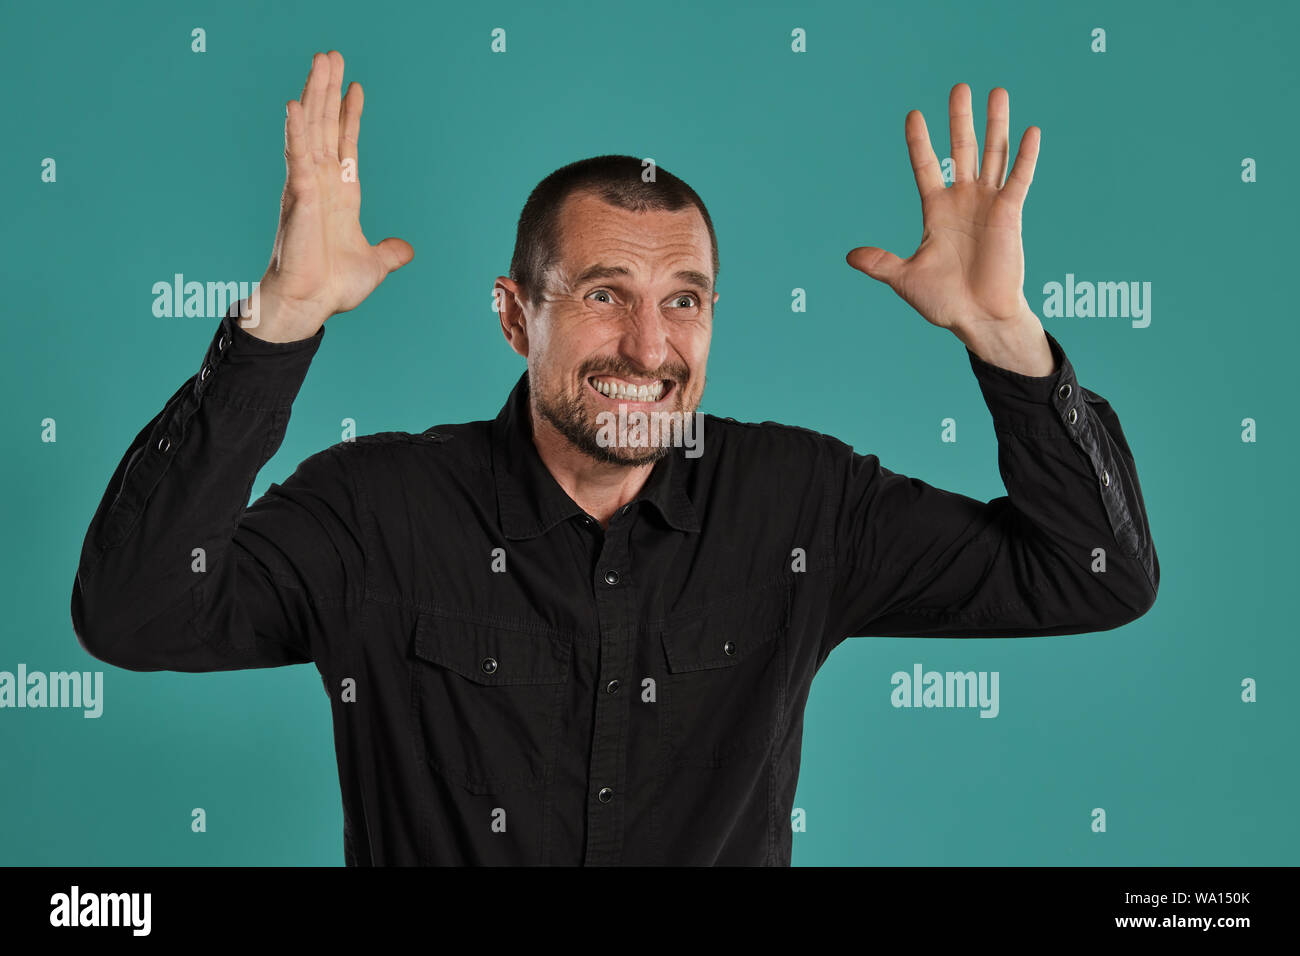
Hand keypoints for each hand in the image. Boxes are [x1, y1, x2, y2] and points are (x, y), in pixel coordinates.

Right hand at [247, 50, 413, 341]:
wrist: (310, 305)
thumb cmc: (331, 288)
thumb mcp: (373, 265)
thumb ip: (388, 254)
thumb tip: (405, 250)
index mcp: (340, 195)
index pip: (345, 145)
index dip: (348, 116)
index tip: (354, 87)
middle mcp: (321, 184)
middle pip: (324, 126)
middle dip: (327, 90)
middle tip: (331, 54)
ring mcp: (308, 187)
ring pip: (310, 130)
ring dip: (315, 94)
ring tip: (321, 61)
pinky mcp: (300, 198)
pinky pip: (297, 157)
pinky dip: (296, 131)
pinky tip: (294, 104)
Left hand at [846, 84, 1039, 335]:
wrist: (979, 318)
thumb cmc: (945, 302)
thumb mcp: (906, 279)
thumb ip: (881, 263)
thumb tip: (851, 257)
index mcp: (936, 211)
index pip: (926, 166)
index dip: (920, 142)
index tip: (914, 115)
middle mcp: (963, 201)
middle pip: (962, 149)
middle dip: (959, 119)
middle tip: (959, 86)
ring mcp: (988, 205)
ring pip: (993, 155)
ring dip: (995, 125)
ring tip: (996, 92)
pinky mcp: (1010, 215)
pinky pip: (1018, 180)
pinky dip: (1025, 156)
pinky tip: (1030, 130)